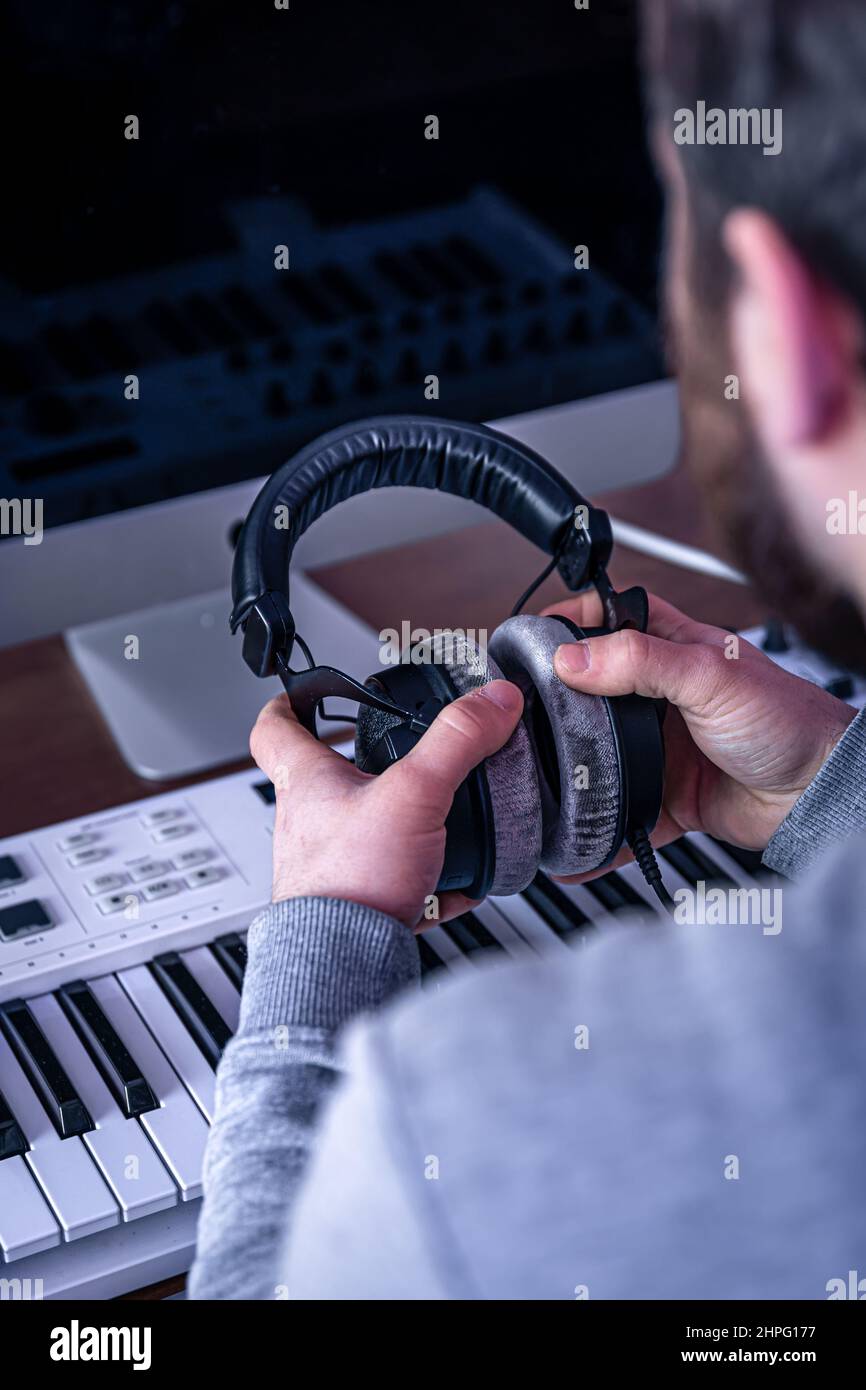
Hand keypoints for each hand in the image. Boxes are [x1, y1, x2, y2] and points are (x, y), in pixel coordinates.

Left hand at [249, 681, 523, 928]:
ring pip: (368, 832)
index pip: (275, 729)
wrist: (346, 961)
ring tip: (446, 819)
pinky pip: (395, 882)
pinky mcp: (359, 904)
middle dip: (372, 764)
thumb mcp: (414, 792)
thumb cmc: (351, 881)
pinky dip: (428, 879)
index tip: (304, 693)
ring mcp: (333, 866)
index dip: (288, 703)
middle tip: (405, 752)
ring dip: (406, 824)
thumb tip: (492, 700)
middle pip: (332, 780)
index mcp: (308, 783)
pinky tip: (458, 882)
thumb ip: (457, 741)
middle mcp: (310, 824)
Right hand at [544, 591, 855, 875]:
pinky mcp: (667, 797)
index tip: (530, 637)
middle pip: (590, 692)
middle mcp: (660, 697)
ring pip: (600, 757)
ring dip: (573, 770)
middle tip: (519, 713)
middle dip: (554, 703)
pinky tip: (574, 846)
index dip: (569, 621)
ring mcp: (661, 748)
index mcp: (673, 649)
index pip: (608, 619)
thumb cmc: (788, 719)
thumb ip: (640, 662)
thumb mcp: (710, 675)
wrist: (819, 793)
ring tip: (535, 777)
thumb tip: (573, 658)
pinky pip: (623, 816)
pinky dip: (599, 835)